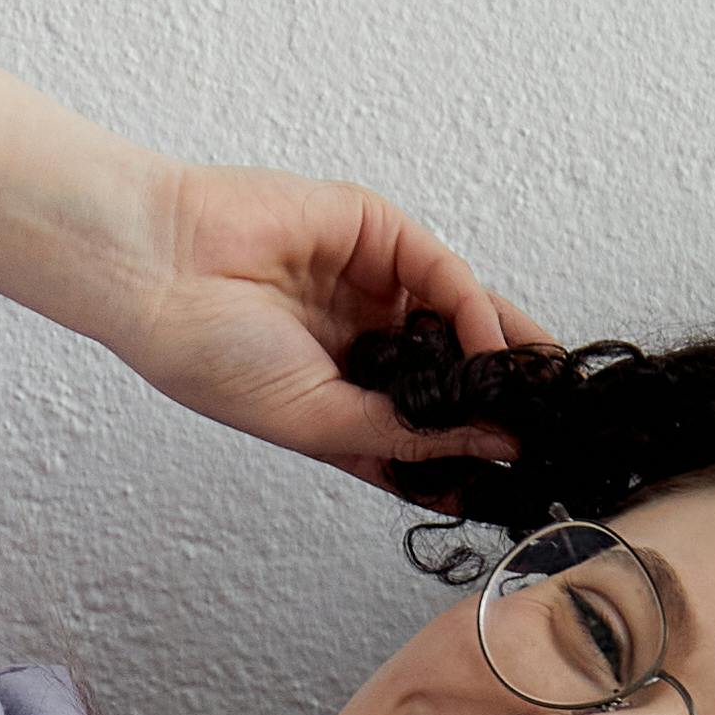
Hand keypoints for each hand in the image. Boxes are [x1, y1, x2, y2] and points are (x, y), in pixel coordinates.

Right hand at [118, 167, 542, 492]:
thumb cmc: (210, 355)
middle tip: (555, 428)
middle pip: (457, 370)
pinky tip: (487, 348)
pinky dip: (475, 309)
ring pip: (464, 317)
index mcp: (340, 398)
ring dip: (505, 354)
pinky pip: (443, 272)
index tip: (520, 481)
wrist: (159, 272)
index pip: (426, 431)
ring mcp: (371, 285)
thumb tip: (495, 448)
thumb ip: (412, 435)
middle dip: (503, 397)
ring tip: (541, 392)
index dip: (473, 454)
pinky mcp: (376, 232)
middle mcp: (363, 342)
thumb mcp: (323, 423)